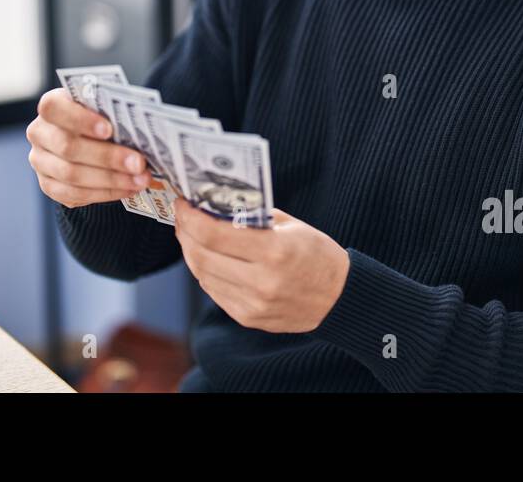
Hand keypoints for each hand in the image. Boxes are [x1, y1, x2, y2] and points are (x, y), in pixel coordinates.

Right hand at [26, 88, 149, 208]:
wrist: (87, 138)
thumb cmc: (100, 117)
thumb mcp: (103, 108)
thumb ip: (112, 115)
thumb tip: (138, 134)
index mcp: (51, 106)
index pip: (54, 108)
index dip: (80, 119)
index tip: (109, 129)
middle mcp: (39, 133)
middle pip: (68, 147)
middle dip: (107, 157)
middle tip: (139, 163)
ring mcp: (40, 161)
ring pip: (71, 175)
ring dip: (111, 179)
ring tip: (140, 179)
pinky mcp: (48, 185)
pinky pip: (74, 194)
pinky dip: (105, 193)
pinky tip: (128, 189)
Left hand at [173, 201, 349, 332]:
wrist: (339, 298)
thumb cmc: (317, 254)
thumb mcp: (291, 225)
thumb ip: (253, 216)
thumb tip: (215, 204)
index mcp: (274, 251)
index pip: (213, 234)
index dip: (191, 218)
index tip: (183, 204)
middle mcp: (261, 281)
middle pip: (202, 256)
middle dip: (186, 233)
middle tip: (183, 217)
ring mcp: (253, 304)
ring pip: (204, 276)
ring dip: (192, 253)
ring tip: (192, 235)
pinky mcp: (249, 318)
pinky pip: (215, 292)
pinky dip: (206, 272)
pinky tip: (209, 258)